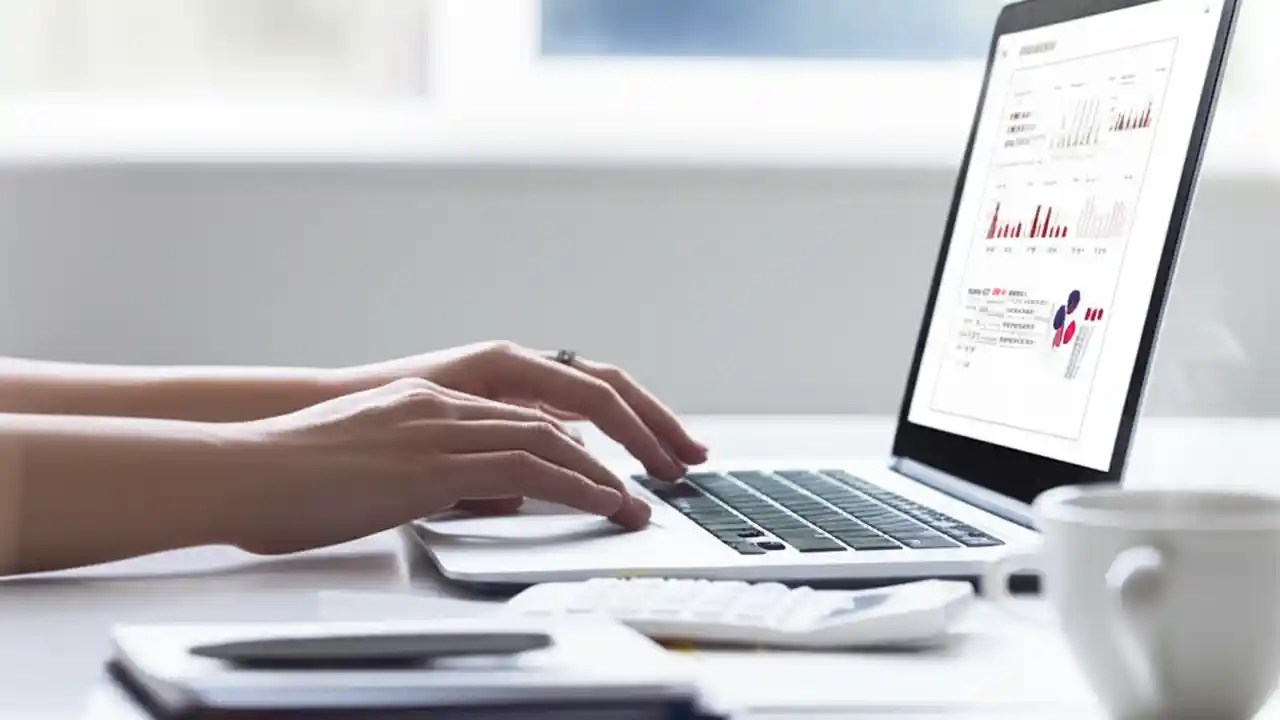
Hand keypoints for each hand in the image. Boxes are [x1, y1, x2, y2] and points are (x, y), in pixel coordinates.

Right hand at [234, 377, 650, 554]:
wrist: (243, 471)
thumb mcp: (379, 470)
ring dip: (605, 472)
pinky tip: (604, 504)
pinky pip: (526, 469)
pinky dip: (575, 486)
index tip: (619, 457)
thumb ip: (442, 476)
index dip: (583, 431)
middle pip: (559, 411)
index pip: (529, 406)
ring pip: (550, 439)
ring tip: (641, 502)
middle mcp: (445, 405)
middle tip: (657, 466)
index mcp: (431, 402)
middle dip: (619, 439)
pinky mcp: (433, 463)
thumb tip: (498, 498)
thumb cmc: (295, 480)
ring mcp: (440, 428)